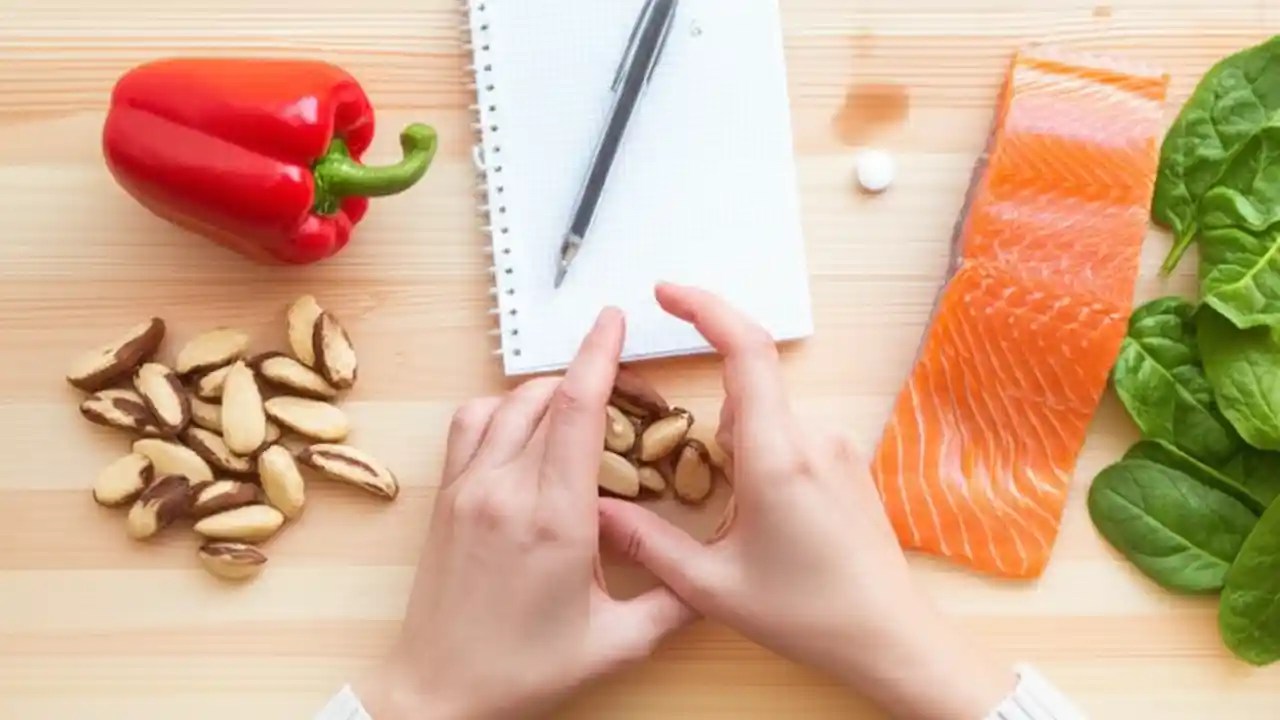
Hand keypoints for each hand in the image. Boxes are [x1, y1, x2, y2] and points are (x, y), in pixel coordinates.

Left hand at [357, 308, 694, 719]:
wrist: (439, 693)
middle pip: (549, 397)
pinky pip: (471, 423)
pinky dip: (501, 410)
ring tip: (581, 411)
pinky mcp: (447, 497)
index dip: (599, 356)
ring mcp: (469, 489)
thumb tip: (717, 573)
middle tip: (626, 393)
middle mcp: (507, 491)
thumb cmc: (523, 672)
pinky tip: (525, 431)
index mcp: (556, 520)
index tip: (613, 320)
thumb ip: (675, 603)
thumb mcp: (616, 644)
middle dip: (590, 378)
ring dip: (547, 393)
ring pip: (508, 403)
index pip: (580, 412)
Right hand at [598, 284, 1011, 719]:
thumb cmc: (807, 614)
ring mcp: (835, 448)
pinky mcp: (846, 462)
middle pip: (747, 390)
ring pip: (767, 417)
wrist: (888, 636)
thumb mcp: (713, 586)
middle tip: (695, 479)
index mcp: (776, 456)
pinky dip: (762, 458)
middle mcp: (812, 438)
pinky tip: (766, 520)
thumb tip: (598, 511)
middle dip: (711, 422)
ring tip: (741, 522)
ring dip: (737, 446)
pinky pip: (791, 436)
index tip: (666, 293)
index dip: (705, 307)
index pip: (745, 349)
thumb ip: (648, 543)